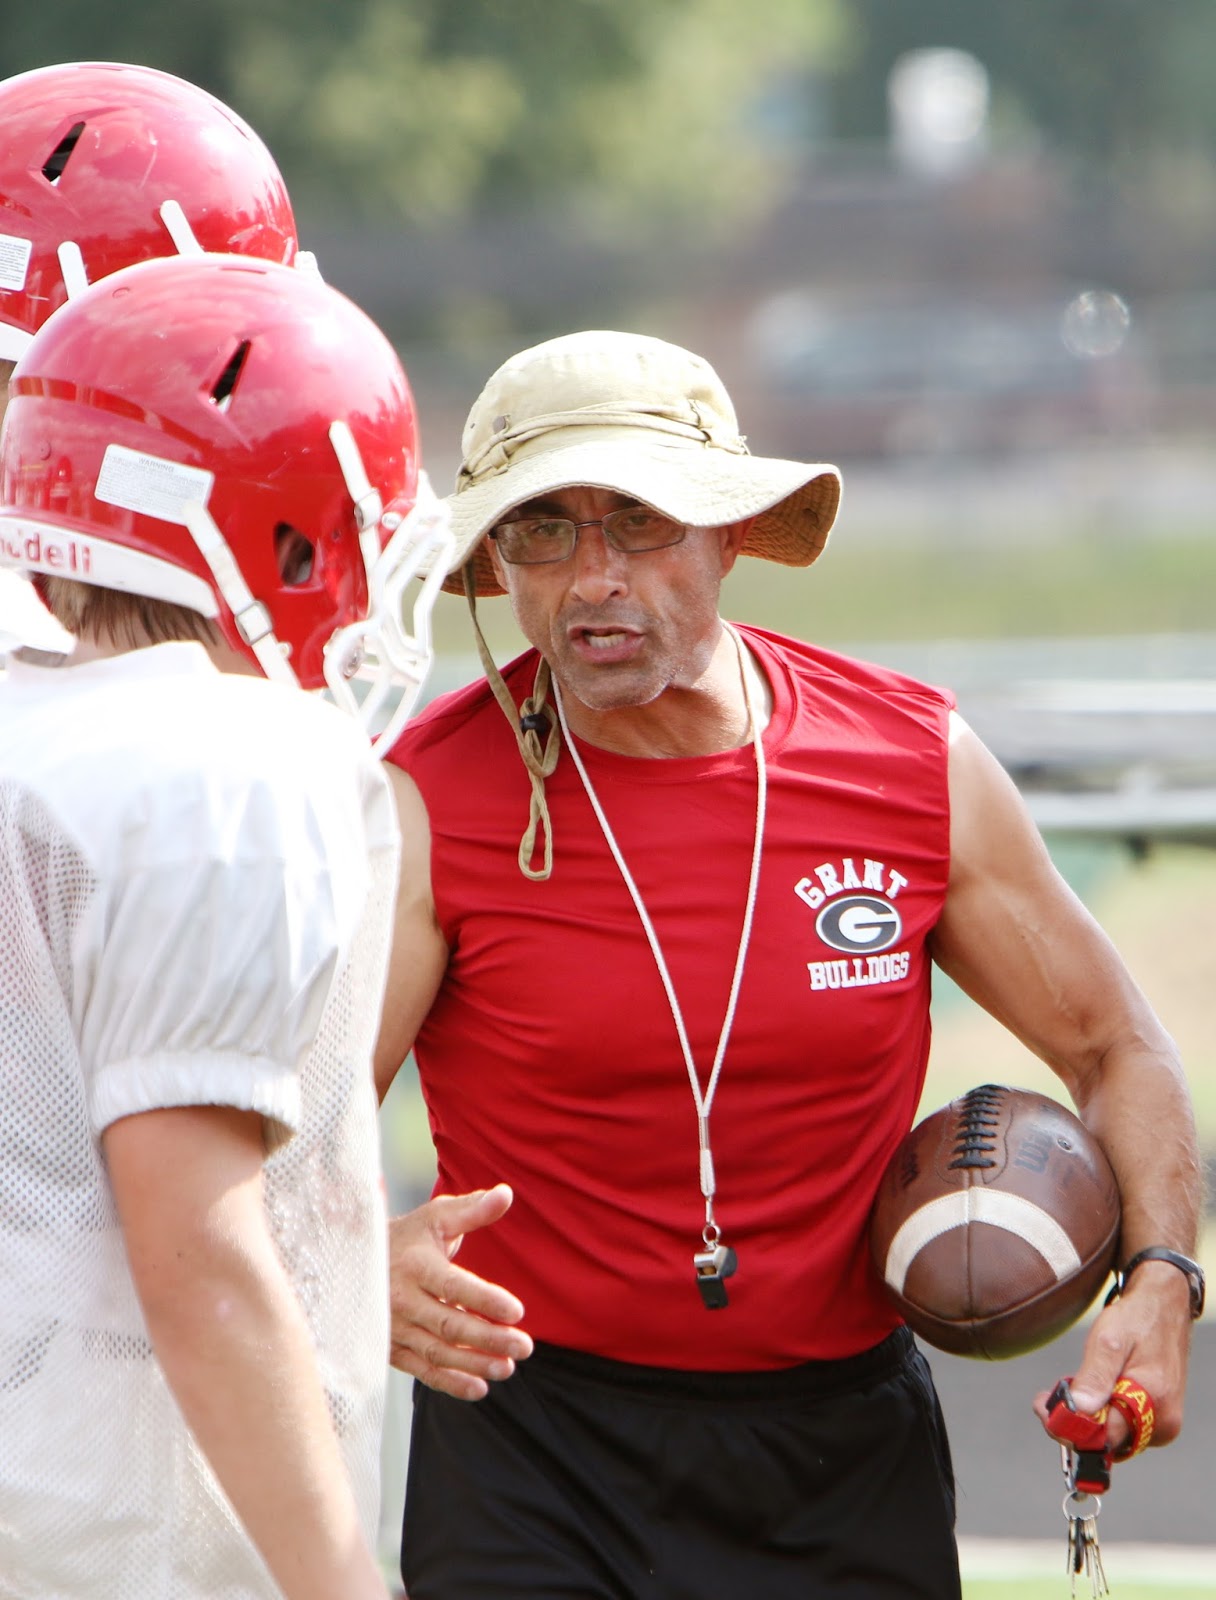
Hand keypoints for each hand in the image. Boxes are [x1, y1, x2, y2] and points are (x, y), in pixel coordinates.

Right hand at [388, 1184, 533, 1400]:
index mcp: (416, 1265)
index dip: (486, 1300)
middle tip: (525, 1346)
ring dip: (475, 1364)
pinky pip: (422, 1370)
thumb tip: (506, 1194)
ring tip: (509, 1367)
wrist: (356, 1262)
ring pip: (438, 1352)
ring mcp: (395, 1328)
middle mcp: (403, 1299)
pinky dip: (450, 1383)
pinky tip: (480, 1388)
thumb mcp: (436, 1218)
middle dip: (490, 1339)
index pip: (455, 1286)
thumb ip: (472, 1210)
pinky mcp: (392, 1348)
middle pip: (450, 1325)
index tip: (518, 1311)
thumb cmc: (408, 1237)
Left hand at [1033, 1260, 1193, 1456]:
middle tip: (1049, 1396)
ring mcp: (1161, 1423)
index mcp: (1154, 1403)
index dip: (1068, 1427)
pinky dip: (1101, 1413)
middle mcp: (1163, 1423)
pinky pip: (1121, 1427)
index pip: (1104, 1437)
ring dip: (1086, 1418)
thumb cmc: (1137, 1319)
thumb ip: (1095, 1376)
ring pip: (1112, 1436)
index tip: (1043, 1407)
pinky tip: (1091, 1391)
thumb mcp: (1109, 1340)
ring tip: (1070, 1386)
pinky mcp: (1155, 1419)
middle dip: (1074, 1423)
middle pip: (1107, 1441)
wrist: (1164, 1307)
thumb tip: (1080, 1410)